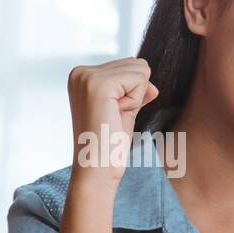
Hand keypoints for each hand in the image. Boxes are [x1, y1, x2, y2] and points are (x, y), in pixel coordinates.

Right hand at [67, 57, 158, 184]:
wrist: (97, 169)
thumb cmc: (109, 145)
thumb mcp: (124, 111)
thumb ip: (136, 93)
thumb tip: (152, 86)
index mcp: (82, 75)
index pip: (129, 65)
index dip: (131, 93)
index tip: (110, 114)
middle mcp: (80, 72)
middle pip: (136, 63)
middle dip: (134, 93)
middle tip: (113, 117)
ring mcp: (87, 76)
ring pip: (140, 69)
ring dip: (135, 98)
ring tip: (113, 117)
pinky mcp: (97, 84)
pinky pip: (139, 79)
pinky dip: (135, 101)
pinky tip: (116, 115)